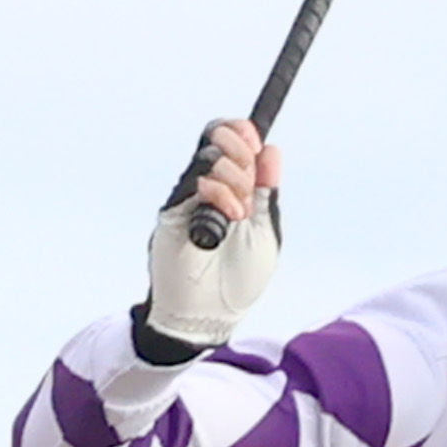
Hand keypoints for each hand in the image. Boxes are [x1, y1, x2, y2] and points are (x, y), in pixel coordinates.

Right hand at [137, 119, 282, 362]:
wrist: (212, 314)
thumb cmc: (239, 280)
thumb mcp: (266, 232)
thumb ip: (267, 193)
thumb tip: (272, 151)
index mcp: (231, 190)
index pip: (230, 142)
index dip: (242, 132)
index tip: (256, 142)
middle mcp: (207, 189)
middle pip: (216, 138)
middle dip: (240, 149)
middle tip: (250, 182)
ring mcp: (189, 198)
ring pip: (208, 157)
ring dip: (233, 177)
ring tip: (240, 213)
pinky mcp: (173, 211)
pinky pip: (193, 182)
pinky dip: (217, 191)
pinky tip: (230, 216)